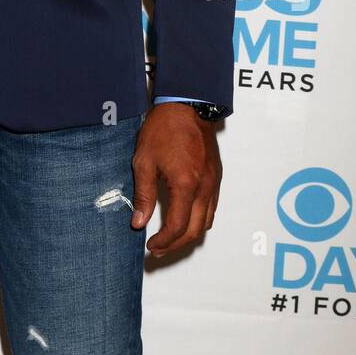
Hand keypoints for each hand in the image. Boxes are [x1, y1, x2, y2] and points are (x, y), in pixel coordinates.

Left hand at [130, 103, 222, 256]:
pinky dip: (200, 219)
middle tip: (158, 249)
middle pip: (196, 231)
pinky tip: (185, 217)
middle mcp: (204, 188)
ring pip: (207, 221)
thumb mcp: (144, 161)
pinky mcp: (217, 176)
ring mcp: (214, 183)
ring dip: (190, 235)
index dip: (164, 242)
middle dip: (177, 244)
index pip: (178, 227)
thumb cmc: (163, 129)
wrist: (187, 105)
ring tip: (170, 237)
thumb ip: (143, 194)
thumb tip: (138, 222)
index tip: (151, 246)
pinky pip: (212, 207)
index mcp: (185, 185)